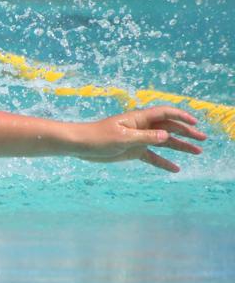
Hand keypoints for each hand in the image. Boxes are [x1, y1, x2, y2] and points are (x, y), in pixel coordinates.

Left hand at [77, 106, 205, 171]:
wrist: (79, 145)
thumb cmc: (98, 137)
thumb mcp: (122, 138)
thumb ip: (145, 137)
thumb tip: (167, 136)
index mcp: (139, 119)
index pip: (165, 114)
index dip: (181, 116)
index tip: (195, 123)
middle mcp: (141, 127)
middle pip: (169, 128)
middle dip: (186, 132)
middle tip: (203, 139)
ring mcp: (138, 140)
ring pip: (164, 142)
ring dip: (180, 146)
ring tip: (197, 152)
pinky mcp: (133, 151)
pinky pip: (152, 157)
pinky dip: (163, 162)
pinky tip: (175, 168)